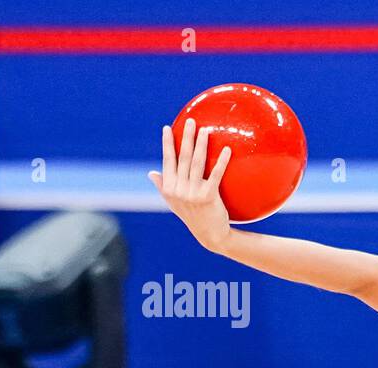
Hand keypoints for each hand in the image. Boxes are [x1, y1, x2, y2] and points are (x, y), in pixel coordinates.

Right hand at [148, 118, 233, 252]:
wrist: (210, 235)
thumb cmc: (192, 217)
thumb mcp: (174, 203)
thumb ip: (163, 187)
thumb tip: (151, 172)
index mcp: (170, 188)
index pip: (167, 161)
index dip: (167, 144)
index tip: (167, 128)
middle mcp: (179, 189)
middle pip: (183, 158)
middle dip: (186, 137)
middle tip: (191, 121)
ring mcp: (193, 193)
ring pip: (197, 163)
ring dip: (201, 144)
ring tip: (205, 130)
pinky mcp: (209, 197)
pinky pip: (215, 175)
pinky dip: (221, 161)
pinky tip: (226, 150)